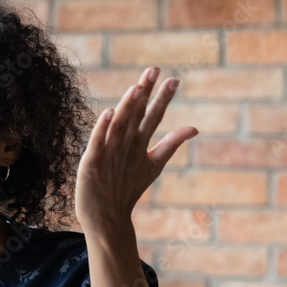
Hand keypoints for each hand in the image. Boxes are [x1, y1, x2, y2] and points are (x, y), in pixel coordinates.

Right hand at [75, 66, 197, 231]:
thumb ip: (170, 144)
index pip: (151, 116)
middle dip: (144, 93)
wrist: (106, 216)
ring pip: (118, 126)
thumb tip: (195, 128)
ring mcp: (106, 152)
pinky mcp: (91, 164)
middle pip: (135, 114)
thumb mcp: (152, 165)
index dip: (161, 98)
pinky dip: (102, 129)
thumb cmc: (126, 188)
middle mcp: (122, 143)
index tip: (173, 78)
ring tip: (137, 88)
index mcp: (135, 142)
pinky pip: (97, 144)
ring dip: (126, 107)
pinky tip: (108, 113)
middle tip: (154, 70)